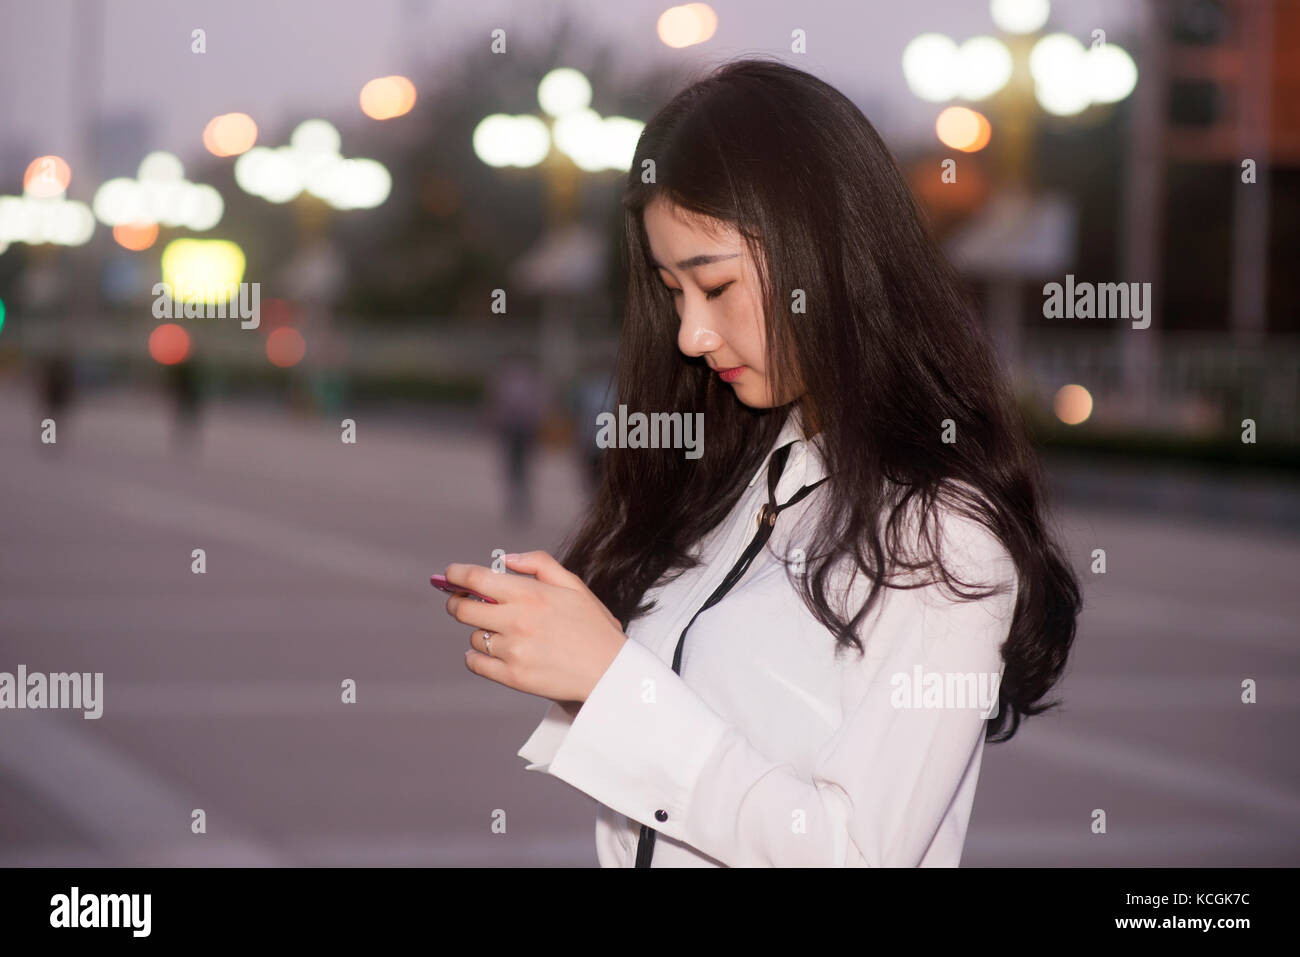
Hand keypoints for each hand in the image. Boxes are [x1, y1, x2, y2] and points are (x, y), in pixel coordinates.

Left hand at [443, 551, 626, 703]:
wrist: (610, 673)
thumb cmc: (594, 629)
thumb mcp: (574, 585)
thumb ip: (539, 564)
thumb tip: (507, 559)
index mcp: (530, 594)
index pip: (476, 578)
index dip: (456, 574)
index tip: (450, 575)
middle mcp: (517, 620)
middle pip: (462, 608)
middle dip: (457, 602)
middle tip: (462, 602)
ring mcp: (513, 650)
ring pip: (473, 636)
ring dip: (480, 632)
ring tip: (503, 633)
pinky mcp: (512, 676)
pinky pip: (475, 663)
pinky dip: (477, 657)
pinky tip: (493, 652)